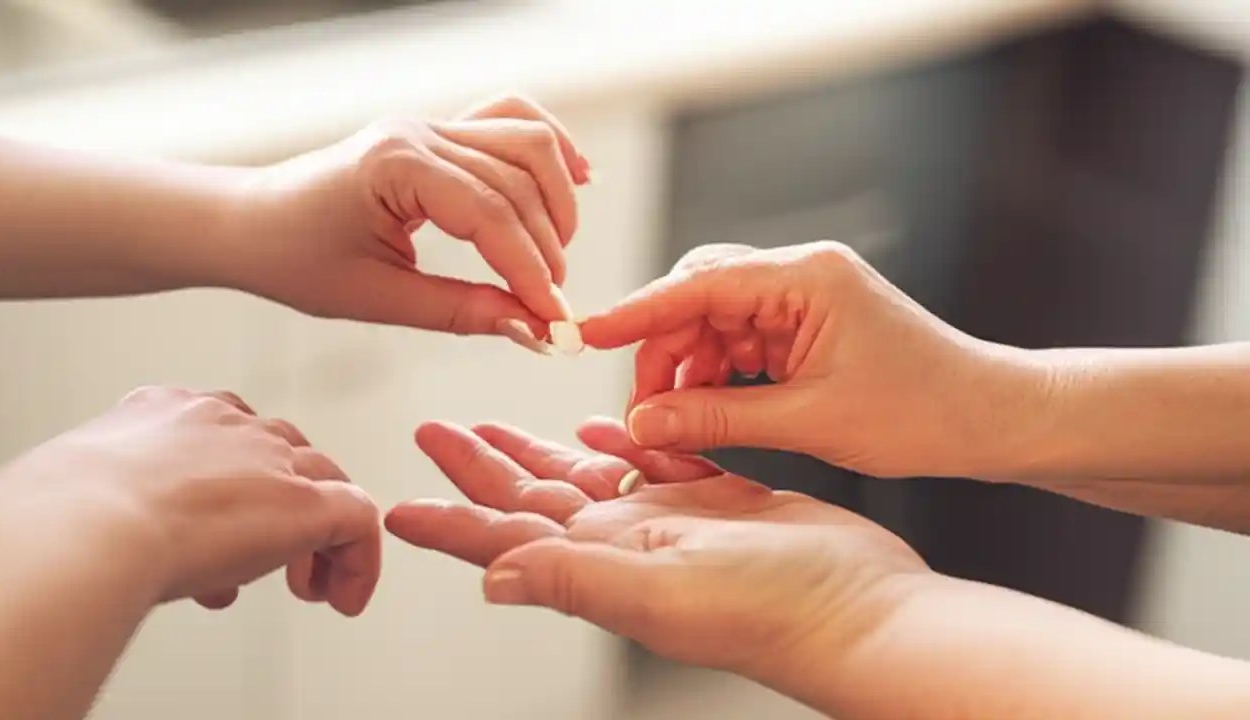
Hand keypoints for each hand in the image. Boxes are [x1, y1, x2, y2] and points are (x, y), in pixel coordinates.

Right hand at [0, 386, 380, 616]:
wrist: (82, 531)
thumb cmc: (58, 521)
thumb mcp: (80, 495)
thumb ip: (114, 503)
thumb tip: (118, 537)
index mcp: (165, 411)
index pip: (221, 434)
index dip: (226, 488)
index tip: (210, 535)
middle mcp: (225, 423)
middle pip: (282, 454)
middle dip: (273, 510)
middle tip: (260, 562)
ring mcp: (269, 458)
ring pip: (326, 482)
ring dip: (318, 537)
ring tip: (305, 586)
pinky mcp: (305, 502)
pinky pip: (358, 520)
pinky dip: (357, 562)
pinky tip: (342, 596)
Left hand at [230, 94, 588, 335]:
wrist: (249, 223)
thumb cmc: (295, 258)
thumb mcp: (376, 299)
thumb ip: (460, 312)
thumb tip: (531, 329)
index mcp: (396, 165)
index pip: (492, 215)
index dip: (531, 270)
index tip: (555, 319)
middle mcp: (419, 133)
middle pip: (520, 179)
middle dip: (548, 246)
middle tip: (551, 307)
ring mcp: (431, 125)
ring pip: (527, 139)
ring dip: (557, 197)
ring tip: (558, 256)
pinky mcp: (439, 133)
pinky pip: (509, 122)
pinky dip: (550, 148)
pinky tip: (578, 179)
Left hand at [387, 420, 1249, 719]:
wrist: (866, 608)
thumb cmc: (777, 608)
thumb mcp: (666, 592)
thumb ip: (576, 579)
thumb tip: (490, 579)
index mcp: (604, 567)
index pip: (506, 540)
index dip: (450, 520)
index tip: (396, 501)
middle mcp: (628, 546)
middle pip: (534, 500)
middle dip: (481, 466)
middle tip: (434, 428)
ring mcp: (672, 524)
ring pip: (588, 477)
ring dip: (539, 451)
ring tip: (499, 421)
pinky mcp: (718, 501)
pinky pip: (656, 464)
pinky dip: (624, 442)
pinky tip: (603, 423)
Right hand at [578, 241, 1046, 478]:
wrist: (991, 418)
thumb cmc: (924, 412)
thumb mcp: (810, 420)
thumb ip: (718, 418)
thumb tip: (646, 420)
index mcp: (807, 277)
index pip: (698, 284)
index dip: (636, 313)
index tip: (585, 336)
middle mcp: (802, 274)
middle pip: (699, 296)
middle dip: (663, 349)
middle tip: (644, 407)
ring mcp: (805, 297)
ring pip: (715, 320)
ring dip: (688, 366)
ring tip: (675, 417)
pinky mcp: (809, 323)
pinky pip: (741, 338)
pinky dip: (718, 373)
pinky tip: (709, 407)